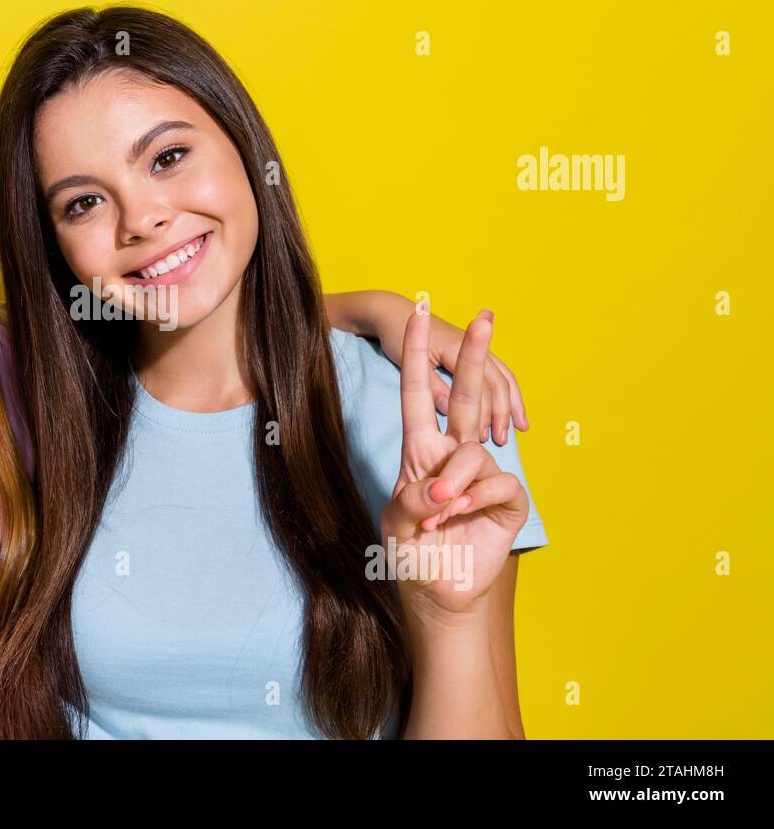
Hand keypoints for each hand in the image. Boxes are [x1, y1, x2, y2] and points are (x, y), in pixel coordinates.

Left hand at [373, 302, 526, 444]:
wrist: (394, 310)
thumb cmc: (395, 334)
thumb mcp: (405, 360)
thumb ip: (429, 384)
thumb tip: (446, 409)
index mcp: (455, 347)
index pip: (480, 385)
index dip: (485, 412)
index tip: (484, 437)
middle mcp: (470, 345)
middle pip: (497, 381)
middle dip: (502, 412)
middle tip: (501, 440)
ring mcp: (473, 346)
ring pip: (503, 375)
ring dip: (512, 402)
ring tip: (519, 428)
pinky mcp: (471, 350)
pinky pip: (498, 371)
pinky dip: (507, 390)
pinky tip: (513, 408)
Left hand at [379, 308, 529, 616]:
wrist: (436, 590)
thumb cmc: (410, 551)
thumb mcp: (397, 520)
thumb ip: (414, 498)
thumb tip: (447, 488)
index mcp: (420, 449)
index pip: (419, 393)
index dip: (419, 355)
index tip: (419, 313)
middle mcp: (453, 454)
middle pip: (466, 396)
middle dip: (476, 355)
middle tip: (485, 316)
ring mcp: (482, 474)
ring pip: (474, 453)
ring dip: (453, 484)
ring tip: (439, 515)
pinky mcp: (507, 499)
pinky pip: (498, 483)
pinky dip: (476, 500)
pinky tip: (463, 518)